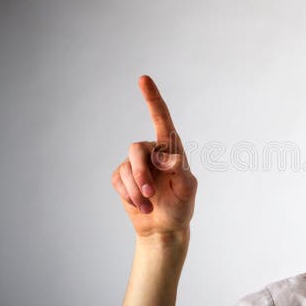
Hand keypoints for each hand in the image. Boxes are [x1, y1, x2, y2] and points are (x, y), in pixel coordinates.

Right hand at [110, 75, 197, 241]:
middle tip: (149, 194)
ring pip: (126, 168)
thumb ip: (179, 170)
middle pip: (136, 149)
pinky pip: (118, 181)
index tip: (143, 78)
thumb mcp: (187, 189)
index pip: (161, 118)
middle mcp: (152, 151)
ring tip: (148, 205)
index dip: (152, 98)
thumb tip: (164, 156)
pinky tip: (139, 205)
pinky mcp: (122, 178)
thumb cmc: (181, 206)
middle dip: (141, 173)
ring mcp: (135, 164)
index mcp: (171, 148)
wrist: (164, 227)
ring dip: (136, 191)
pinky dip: (128, 195)